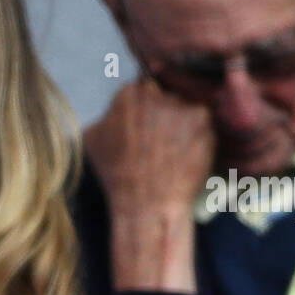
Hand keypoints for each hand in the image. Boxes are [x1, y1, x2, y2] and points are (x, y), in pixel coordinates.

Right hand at [84, 79, 214, 293]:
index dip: (145, 110)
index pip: (142, 89)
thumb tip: (110, 109)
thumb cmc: (116, 176)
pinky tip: (187, 154)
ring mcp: (177, 103)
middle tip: (163, 139)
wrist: (146, 204)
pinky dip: (198, 134)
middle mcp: (152, 92)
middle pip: (166, 93)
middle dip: (165, 111)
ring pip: (184, 105)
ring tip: (175, 151)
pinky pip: (201, 119)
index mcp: (126, 94)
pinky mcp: (201, 116)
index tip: (146, 128)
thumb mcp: (93, 140)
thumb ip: (104, 115)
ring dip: (182, 121)